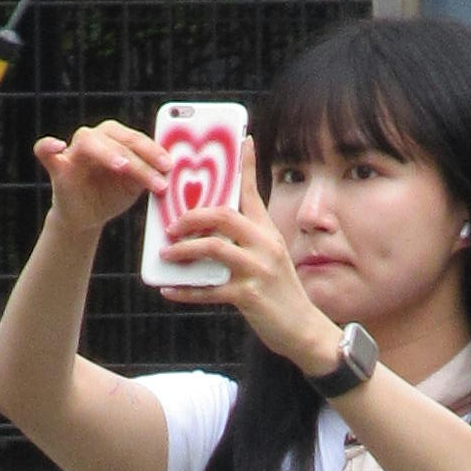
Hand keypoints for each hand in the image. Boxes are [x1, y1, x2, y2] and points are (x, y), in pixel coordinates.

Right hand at [33, 120, 161, 238]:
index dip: (153, 150)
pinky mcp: (57, 167)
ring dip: (108, 152)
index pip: (134, 138)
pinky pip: (44, 150)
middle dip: (137, 154)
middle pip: (115, 137)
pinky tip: (57, 146)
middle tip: (155, 170)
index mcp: (115, 139)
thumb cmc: (112, 195)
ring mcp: (74, 152)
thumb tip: (169, 169)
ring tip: (123, 167)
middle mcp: (94, 139)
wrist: (88, 217)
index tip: (168, 165)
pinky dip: (48, 145)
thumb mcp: (134, 186)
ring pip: (89, 141)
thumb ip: (147, 174)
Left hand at [148, 143, 345, 374]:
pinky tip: (169, 290)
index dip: (246, 165)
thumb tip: (210, 233)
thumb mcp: (270, 259)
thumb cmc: (280, 294)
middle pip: (223, 216)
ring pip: (212, 248)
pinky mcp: (249, 296)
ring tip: (167, 255)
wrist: (304, 330)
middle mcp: (264, 245)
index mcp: (267, 233)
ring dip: (184, 251)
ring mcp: (257, 270)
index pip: (252, 193)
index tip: (242, 140)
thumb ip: (246, 242)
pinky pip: (209, 289)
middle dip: (192, 217)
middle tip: (172, 225)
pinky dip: (185, 290)